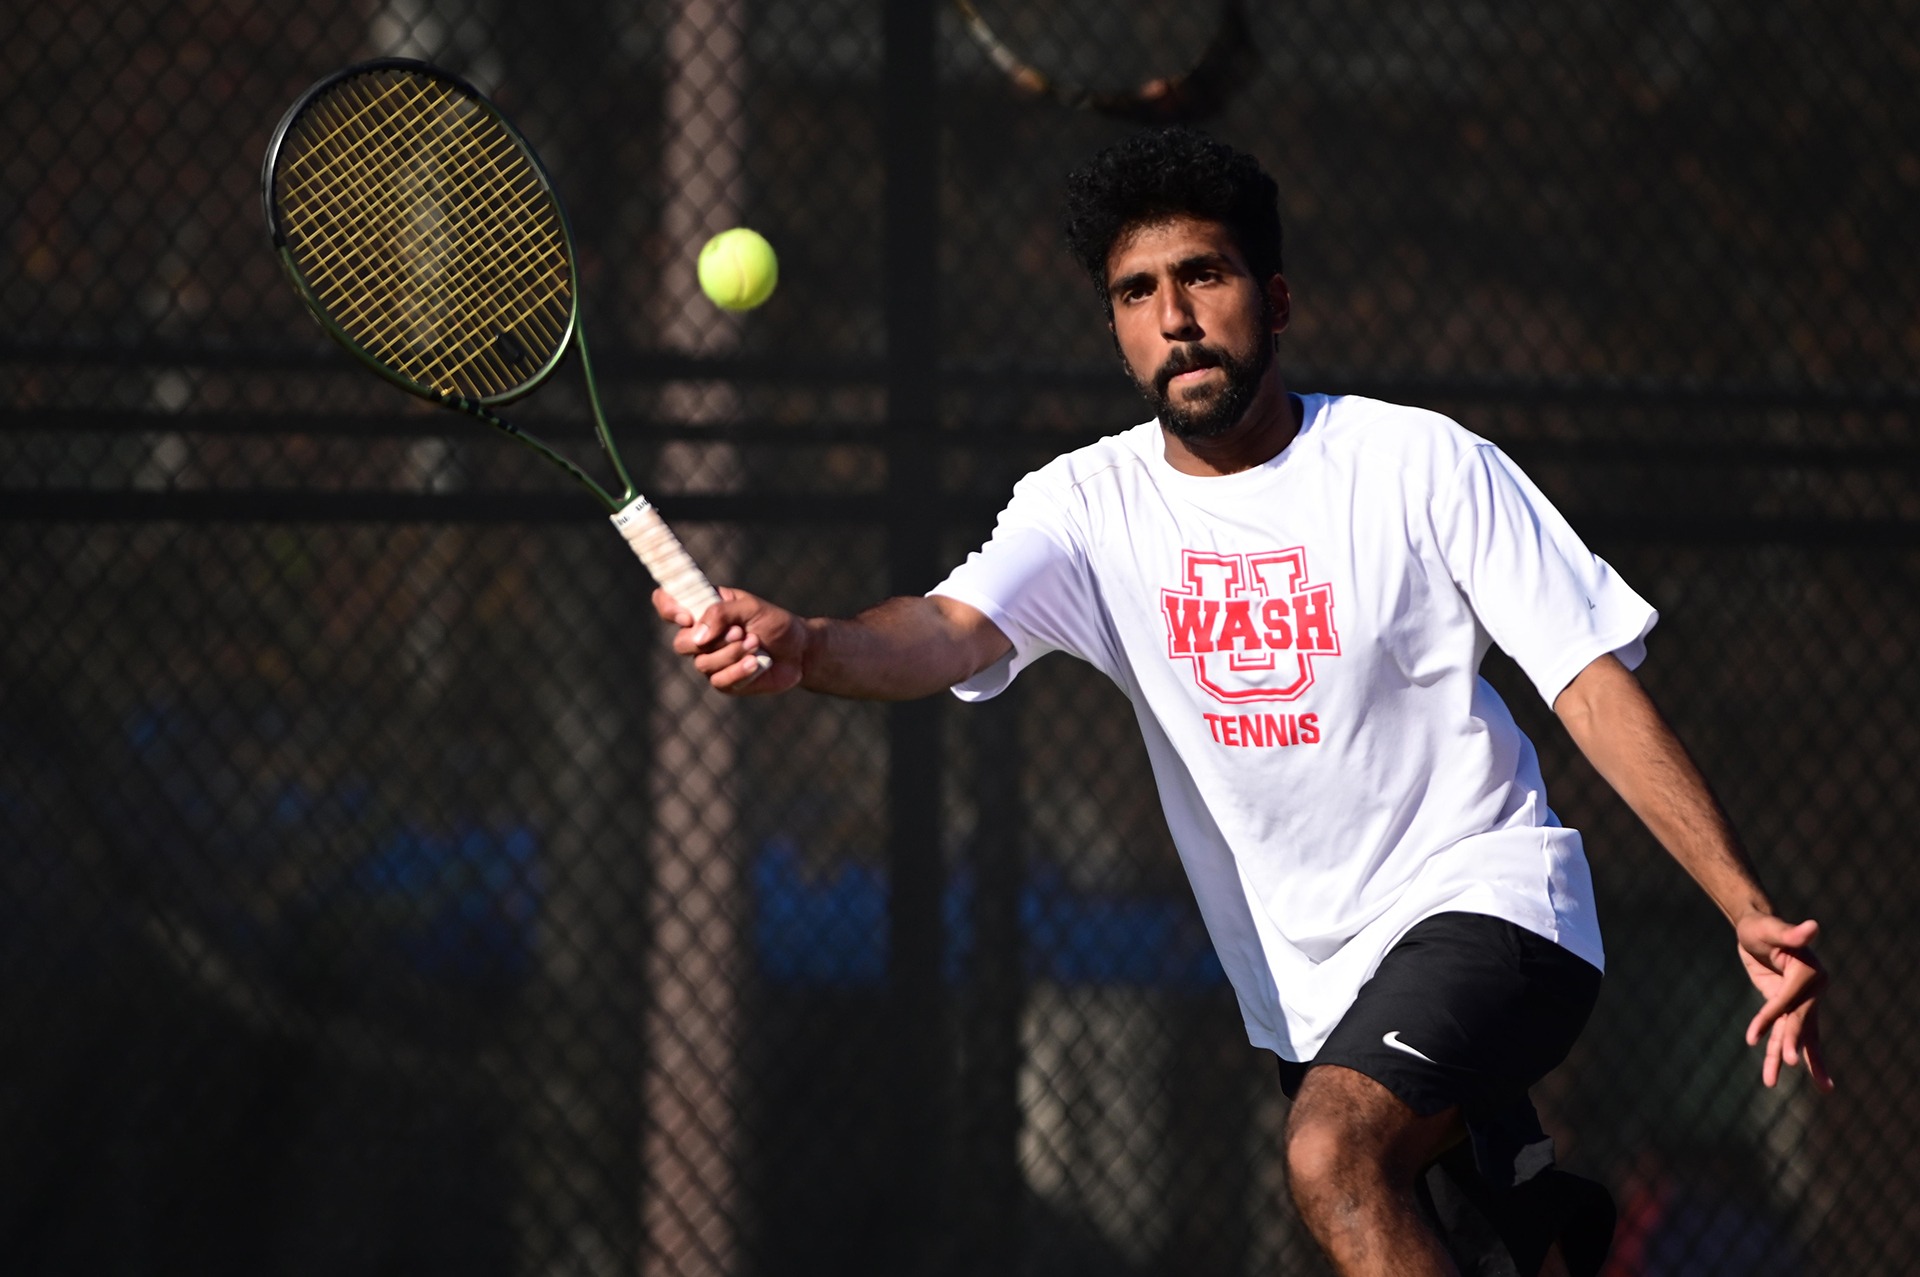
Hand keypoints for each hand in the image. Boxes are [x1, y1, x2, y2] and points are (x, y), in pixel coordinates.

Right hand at [652, 586, 806, 694]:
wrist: (800, 651)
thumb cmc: (775, 623)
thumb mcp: (751, 607)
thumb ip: (722, 613)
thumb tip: (697, 634)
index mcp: (704, 607)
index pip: (667, 602)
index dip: (669, 608)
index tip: (687, 617)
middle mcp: (702, 634)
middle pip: (681, 643)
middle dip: (712, 640)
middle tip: (740, 632)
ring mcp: (711, 660)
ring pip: (703, 663)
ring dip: (731, 653)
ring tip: (755, 644)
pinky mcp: (724, 681)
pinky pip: (719, 680)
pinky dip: (739, 670)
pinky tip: (756, 663)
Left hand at [1736, 915, 1832, 1091]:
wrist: (1755, 928)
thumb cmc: (1761, 925)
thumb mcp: (1770, 927)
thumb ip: (1790, 933)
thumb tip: (1812, 926)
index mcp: (1809, 973)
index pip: (1788, 1001)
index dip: (1770, 1018)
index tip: (1751, 1038)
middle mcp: (1810, 991)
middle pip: (1801, 1022)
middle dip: (1794, 1044)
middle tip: (1790, 1063)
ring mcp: (1799, 1002)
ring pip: (1794, 1035)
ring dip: (1784, 1058)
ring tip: (1772, 1083)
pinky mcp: (1784, 1007)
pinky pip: (1781, 1032)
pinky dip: (1777, 1051)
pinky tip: (1772, 1072)